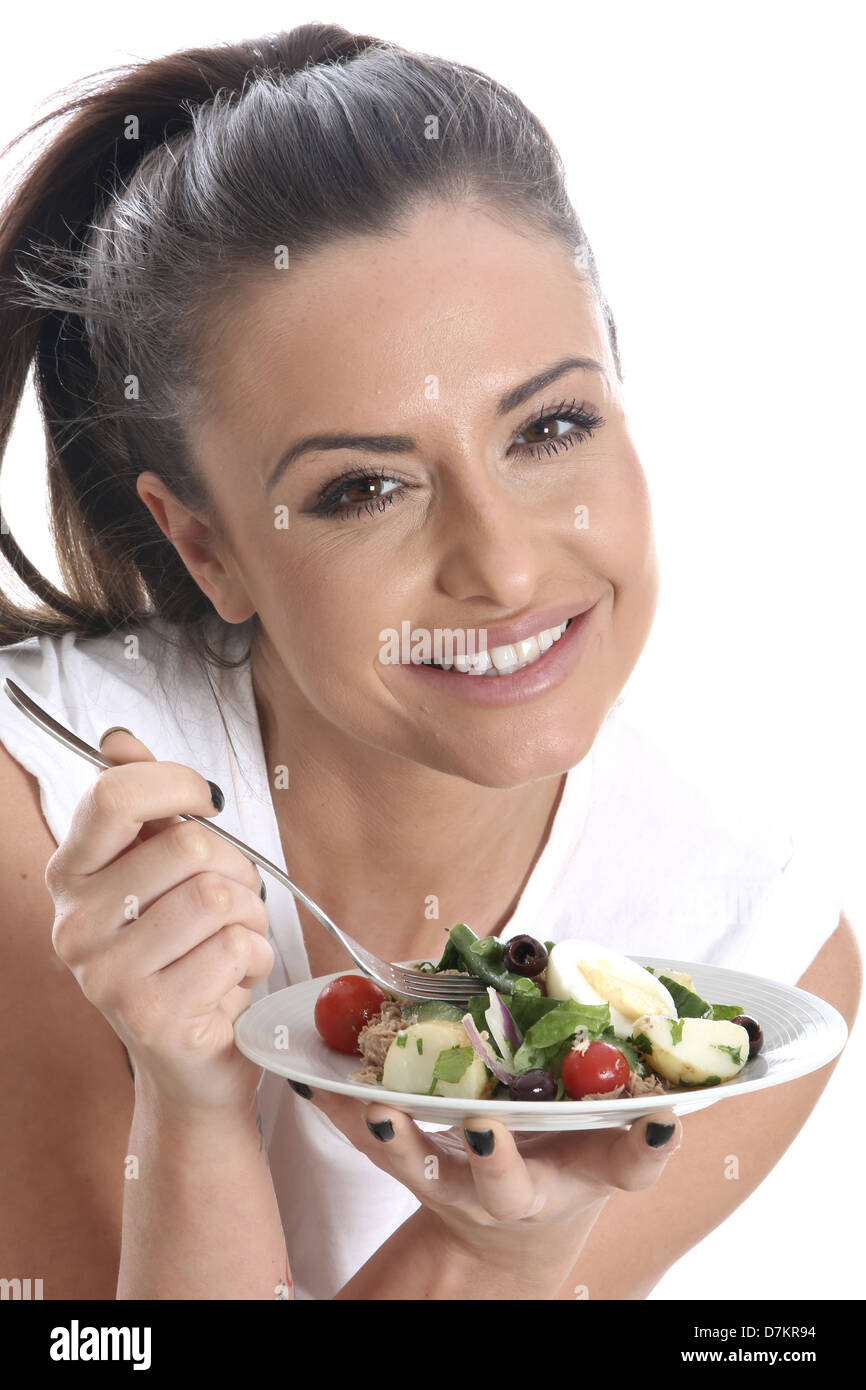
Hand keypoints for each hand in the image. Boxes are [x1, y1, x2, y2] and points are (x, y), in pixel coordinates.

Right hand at [46, 728, 273, 1115]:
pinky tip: (235, 980)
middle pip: (187, 846)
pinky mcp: (154, 1016)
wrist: (190, 1063)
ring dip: (251, 916)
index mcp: (70, 877)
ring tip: (234, 942)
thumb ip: (141, 804)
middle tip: (231, 902)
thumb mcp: (159, 872)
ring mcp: (108, 976)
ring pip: (219, 895)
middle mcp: (76, 926)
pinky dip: (257, 958)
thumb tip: (119, 739)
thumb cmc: (183, 955)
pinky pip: (238, 946)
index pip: (115, 796)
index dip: (176, 783)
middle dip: (235, 868)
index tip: (205, 801)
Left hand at [291, 1084, 681, 1291]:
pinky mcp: (408, 1169)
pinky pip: (368, 1144)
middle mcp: (513, 1191)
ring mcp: (454, 1186)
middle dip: (495, 1158)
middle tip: (483, 1124)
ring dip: (396, 1137)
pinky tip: (312, 1079)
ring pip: (420, 1169)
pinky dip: (339, 1113)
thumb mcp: (609, 1156)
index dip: (638, 1148)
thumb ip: (636, 1131)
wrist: (510, 1233)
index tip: (654, 1118)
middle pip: (503, 1186)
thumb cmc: (565, 1170)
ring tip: (374, 1103)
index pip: (620, 1168)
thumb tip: (667, 1088)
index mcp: (581, 1174)